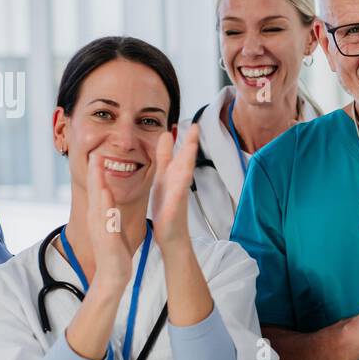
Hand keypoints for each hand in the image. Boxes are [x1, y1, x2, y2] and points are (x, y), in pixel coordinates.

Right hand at [85, 151, 133, 291]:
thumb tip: (107, 195)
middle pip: (94, 192)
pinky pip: (108, 223)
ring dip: (98, 185)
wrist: (112, 276)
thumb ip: (108, 210)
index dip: (96, 172)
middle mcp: (96, 220)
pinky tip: (108, 198)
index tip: (97, 153)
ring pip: (99, 204)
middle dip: (94, 172)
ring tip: (97, 168)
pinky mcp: (108, 241)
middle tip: (94, 152)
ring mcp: (101, 230)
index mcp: (99, 216)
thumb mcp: (110, 226)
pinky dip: (107, 210)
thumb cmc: (114, 252)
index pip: (98, 190)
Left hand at [151, 124, 199, 249]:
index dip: (186, 139)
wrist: (171, 235)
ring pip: (184, 175)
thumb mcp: (163, 176)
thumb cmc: (167, 207)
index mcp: (173, 175)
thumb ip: (164, 157)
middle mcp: (178, 183)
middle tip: (195, 128)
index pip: (180, 153)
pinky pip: (178, 196)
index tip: (192, 124)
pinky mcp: (175, 209)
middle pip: (186, 161)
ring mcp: (178, 196)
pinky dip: (180, 186)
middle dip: (190, 145)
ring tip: (191, 146)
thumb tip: (166, 135)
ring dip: (187, 161)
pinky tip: (182, 176)